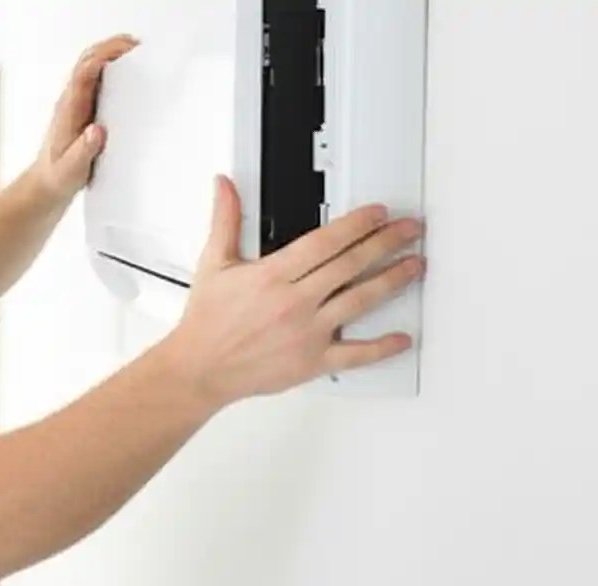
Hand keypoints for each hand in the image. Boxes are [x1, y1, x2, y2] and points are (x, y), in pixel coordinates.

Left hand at [31, 34, 140, 203]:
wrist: (44, 188)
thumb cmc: (56, 179)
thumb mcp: (70, 170)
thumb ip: (83, 152)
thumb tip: (97, 130)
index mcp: (68, 110)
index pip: (84, 72)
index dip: (105, 55)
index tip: (127, 50)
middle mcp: (72, 102)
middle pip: (88, 62)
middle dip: (110, 48)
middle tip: (137, 45)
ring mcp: (77, 106)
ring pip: (92, 70)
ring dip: (112, 57)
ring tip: (138, 54)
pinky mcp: (84, 113)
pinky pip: (98, 85)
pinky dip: (113, 74)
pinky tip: (131, 78)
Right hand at [168, 176, 425, 406]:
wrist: (200, 368)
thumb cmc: (207, 322)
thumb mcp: (213, 264)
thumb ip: (225, 220)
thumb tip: (226, 187)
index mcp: (272, 276)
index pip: (325, 242)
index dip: (356, 224)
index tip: (377, 214)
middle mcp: (294, 303)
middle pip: (351, 266)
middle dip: (386, 243)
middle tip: (409, 230)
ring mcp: (307, 333)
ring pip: (361, 302)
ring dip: (393, 281)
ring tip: (415, 266)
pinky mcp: (312, 361)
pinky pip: (355, 354)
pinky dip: (382, 347)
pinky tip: (401, 338)